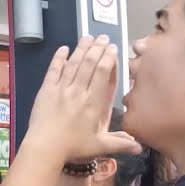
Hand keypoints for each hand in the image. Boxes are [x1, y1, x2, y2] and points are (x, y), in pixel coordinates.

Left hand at [28, 35, 141, 161]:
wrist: (45, 148)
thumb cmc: (73, 148)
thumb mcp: (99, 146)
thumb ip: (120, 143)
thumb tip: (140, 148)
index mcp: (94, 103)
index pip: (102, 74)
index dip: (108, 59)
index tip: (113, 48)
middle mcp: (79, 92)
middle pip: (89, 64)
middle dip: (97, 48)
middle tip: (103, 37)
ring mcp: (61, 90)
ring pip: (73, 64)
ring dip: (81, 49)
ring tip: (88, 37)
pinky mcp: (46, 91)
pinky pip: (53, 71)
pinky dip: (58, 59)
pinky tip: (63, 49)